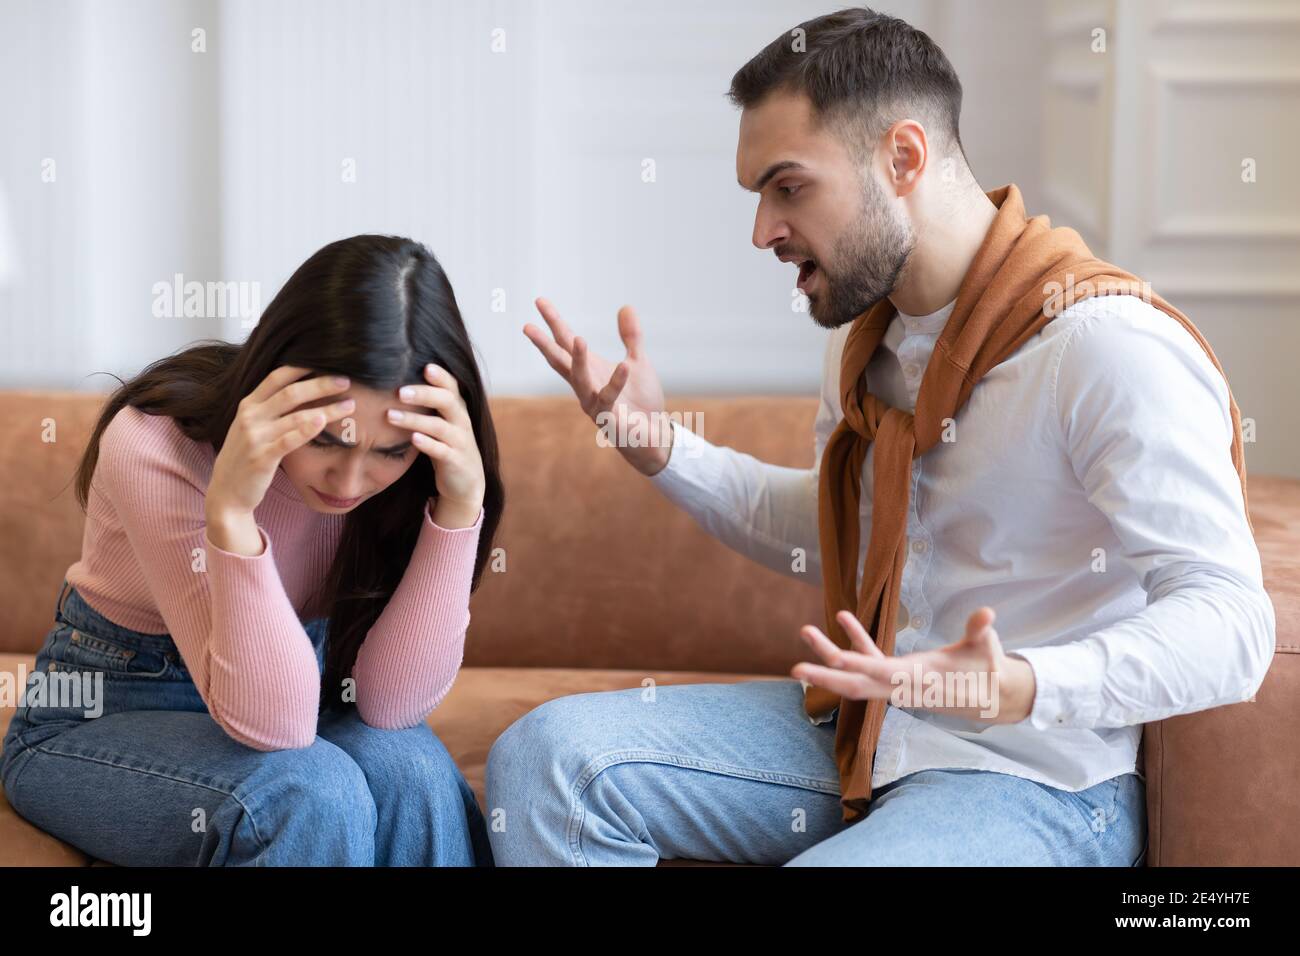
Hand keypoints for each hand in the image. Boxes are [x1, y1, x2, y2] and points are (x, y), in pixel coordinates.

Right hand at [208, 365, 353, 519]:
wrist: (228, 492)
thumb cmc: (245, 456)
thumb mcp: (251, 426)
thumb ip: (269, 408)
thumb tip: (301, 390)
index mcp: (248, 405)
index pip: (276, 378)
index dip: (301, 367)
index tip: (325, 362)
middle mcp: (250, 417)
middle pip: (291, 393)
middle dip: (320, 384)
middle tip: (345, 381)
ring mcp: (255, 437)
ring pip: (296, 416)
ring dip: (326, 409)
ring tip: (350, 405)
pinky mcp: (262, 457)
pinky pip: (288, 440)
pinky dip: (306, 430)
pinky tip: (323, 422)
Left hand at [386, 362, 484, 528]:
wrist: (465, 484)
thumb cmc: (446, 447)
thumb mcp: (440, 423)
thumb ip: (427, 405)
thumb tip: (394, 382)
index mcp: (457, 409)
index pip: (451, 386)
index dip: (441, 376)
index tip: (424, 365)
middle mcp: (461, 422)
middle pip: (447, 401)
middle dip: (424, 393)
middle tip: (399, 391)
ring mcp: (460, 442)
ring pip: (440, 426)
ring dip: (415, 419)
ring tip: (390, 416)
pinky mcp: (456, 462)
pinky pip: (442, 451)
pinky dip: (427, 444)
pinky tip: (412, 439)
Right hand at [523, 297, 669, 475]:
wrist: (653, 436)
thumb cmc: (641, 402)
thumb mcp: (637, 363)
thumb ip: (631, 337)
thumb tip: (625, 307)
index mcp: (590, 369)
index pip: (566, 342)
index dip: (554, 322)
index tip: (539, 301)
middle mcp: (585, 385)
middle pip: (560, 360)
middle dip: (544, 343)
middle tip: (526, 326)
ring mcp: (593, 402)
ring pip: (579, 379)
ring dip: (577, 360)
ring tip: (578, 338)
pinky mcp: (608, 417)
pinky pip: (609, 397)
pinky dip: (616, 382)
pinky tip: (623, 366)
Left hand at [791, 607, 1036, 724]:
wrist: (987, 696)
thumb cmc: (986, 670)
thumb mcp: (985, 649)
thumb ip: (980, 630)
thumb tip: (987, 612)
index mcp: (918, 679)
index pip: (882, 673)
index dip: (858, 666)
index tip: (834, 660)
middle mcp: (899, 685)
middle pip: (855, 685)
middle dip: (826, 678)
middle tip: (794, 670)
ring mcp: (893, 682)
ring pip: (855, 674)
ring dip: (828, 657)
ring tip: (805, 631)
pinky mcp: (894, 675)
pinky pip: (869, 659)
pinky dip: (855, 642)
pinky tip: (843, 616)